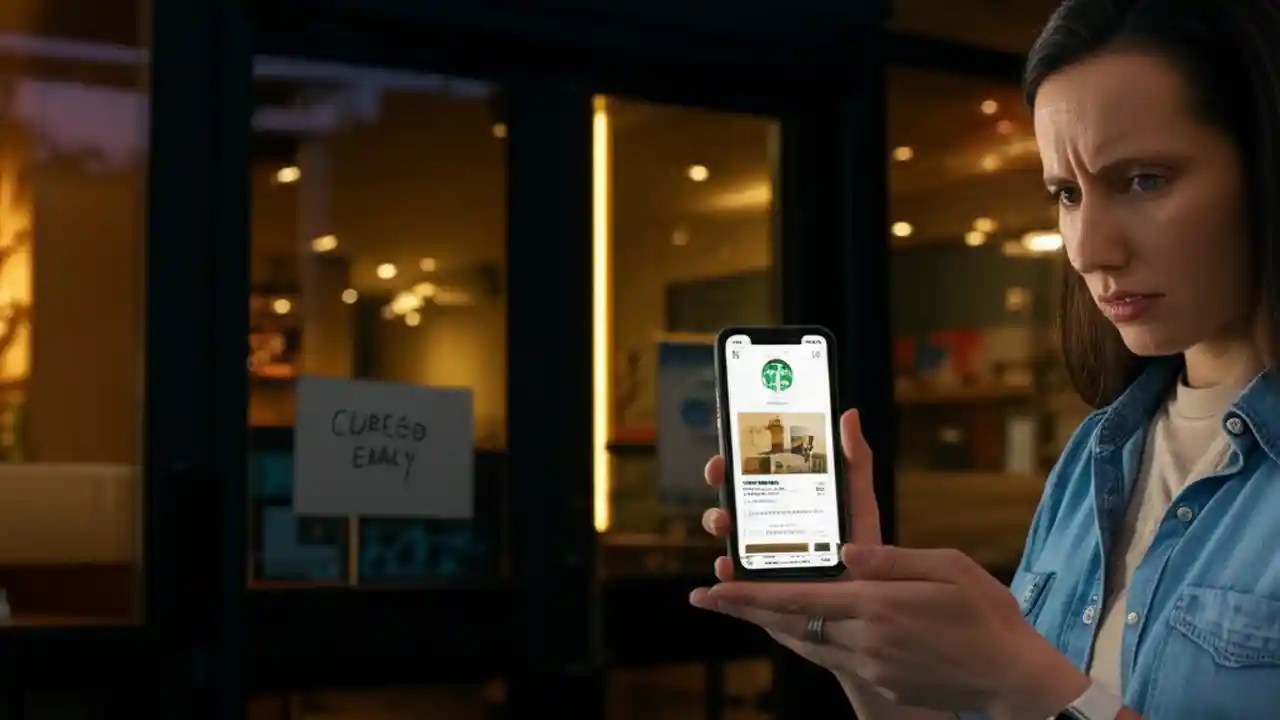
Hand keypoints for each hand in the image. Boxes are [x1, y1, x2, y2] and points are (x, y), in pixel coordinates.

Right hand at [690, 410, 881, 671]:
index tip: (727, 420)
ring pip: (725, 528)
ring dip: (716, 519)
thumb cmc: (861, 549)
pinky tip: (725, 564)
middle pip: (732, 489)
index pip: (755, 461)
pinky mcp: (753, 583)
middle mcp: (765, 517)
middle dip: (719, 476)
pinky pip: (729, 575)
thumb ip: (856, 461)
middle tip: (720, 471)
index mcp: (787, 492)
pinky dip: (722, 569)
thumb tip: (849, 414)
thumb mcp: (859, 502)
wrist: (861, 606)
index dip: (738, 441)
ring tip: (723, 521)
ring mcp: (755, 548)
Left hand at [697, 544, 1088, 718]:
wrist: (1013, 681)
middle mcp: (865, 640)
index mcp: (877, 607)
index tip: (712, 587)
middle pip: (789, 623)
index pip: (798, 599)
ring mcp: (871, 666)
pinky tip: (796, 627)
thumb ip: (893, 560)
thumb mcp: (950, 570)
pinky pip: (830, 657)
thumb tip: (846, 551)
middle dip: (744, 609)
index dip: (749, 595)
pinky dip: (806, 639)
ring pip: (805, 642)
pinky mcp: (881, 682)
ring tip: (740, 607)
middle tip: (706, 597)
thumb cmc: (988, 616)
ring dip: (770, 624)